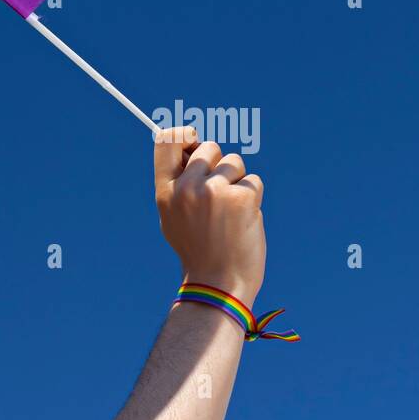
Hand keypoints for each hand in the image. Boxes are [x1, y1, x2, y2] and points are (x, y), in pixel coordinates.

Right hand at [154, 127, 265, 306]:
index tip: (195, 141)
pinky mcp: (242, 198)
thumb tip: (192, 146)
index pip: (167, 140)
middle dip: (219, 164)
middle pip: (209, 147)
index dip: (184, 135)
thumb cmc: (198, 250)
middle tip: (219, 196)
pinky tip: (243, 221)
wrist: (218, 284)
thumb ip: (179, 184)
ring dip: (238, 182)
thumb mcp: (173, 217)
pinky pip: (253, 181)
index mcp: (165, 192)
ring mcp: (215, 192)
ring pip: (234, 163)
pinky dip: (253, 198)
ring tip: (231, 214)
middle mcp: (187, 188)